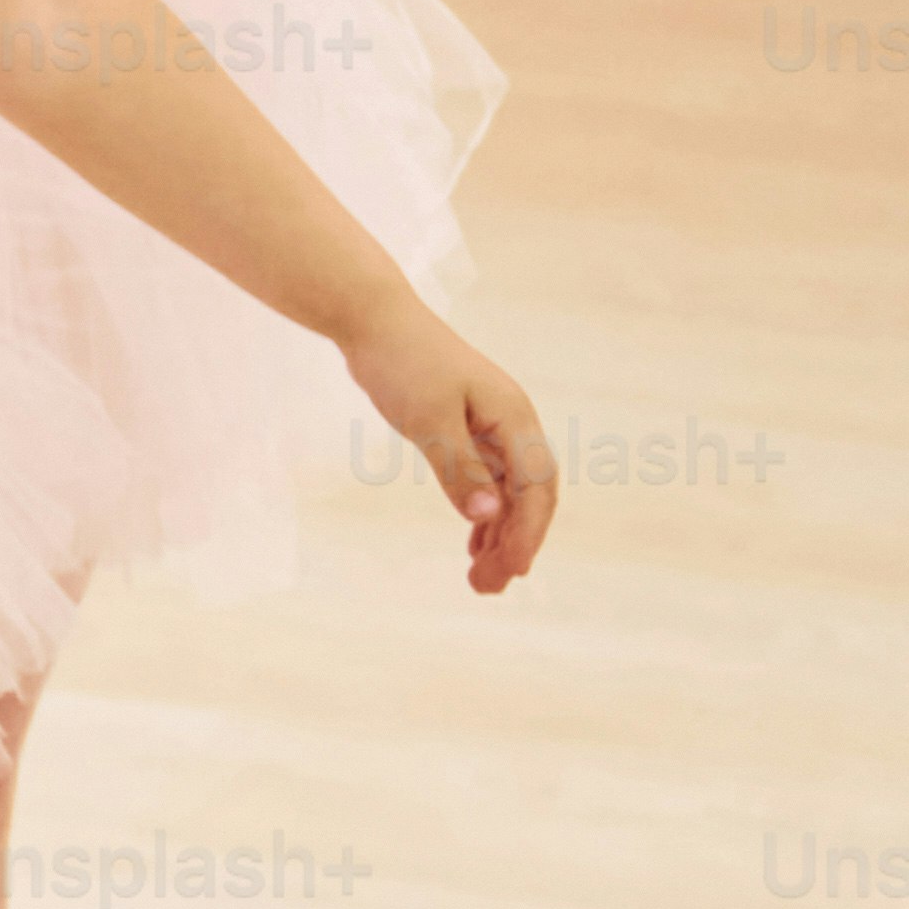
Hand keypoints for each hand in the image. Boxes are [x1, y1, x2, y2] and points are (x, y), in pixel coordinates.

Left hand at [349, 297, 558, 590]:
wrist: (374, 320)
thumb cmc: (402, 363)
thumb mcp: (428, 420)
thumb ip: (459, 468)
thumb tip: (487, 516)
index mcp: (514, 419)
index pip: (534, 488)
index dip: (527, 533)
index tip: (512, 572)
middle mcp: (512, 425)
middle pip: (529, 495)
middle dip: (516, 543)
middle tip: (488, 588)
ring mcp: (492, 427)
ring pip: (508, 492)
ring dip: (499, 535)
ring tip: (481, 579)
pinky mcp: (467, 429)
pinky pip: (487, 481)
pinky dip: (482, 514)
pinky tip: (474, 543)